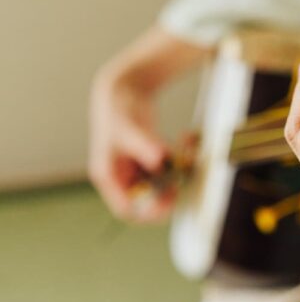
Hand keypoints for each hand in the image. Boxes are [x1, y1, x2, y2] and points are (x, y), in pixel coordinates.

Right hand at [88, 26, 209, 221]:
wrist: (123, 89)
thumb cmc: (118, 110)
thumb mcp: (129, 129)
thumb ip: (144, 145)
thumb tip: (159, 160)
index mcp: (108, 176)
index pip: (126, 208)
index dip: (148, 212)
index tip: (171, 201)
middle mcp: (121, 176)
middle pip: (146, 201)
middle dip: (167, 195)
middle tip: (184, 185)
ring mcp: (136, 169)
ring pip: (160, 184)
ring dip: (176, 175)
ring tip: (188, 156)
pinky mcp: (149, 159)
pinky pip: (167, 168)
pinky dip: (179, 158)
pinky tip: (186, 139)